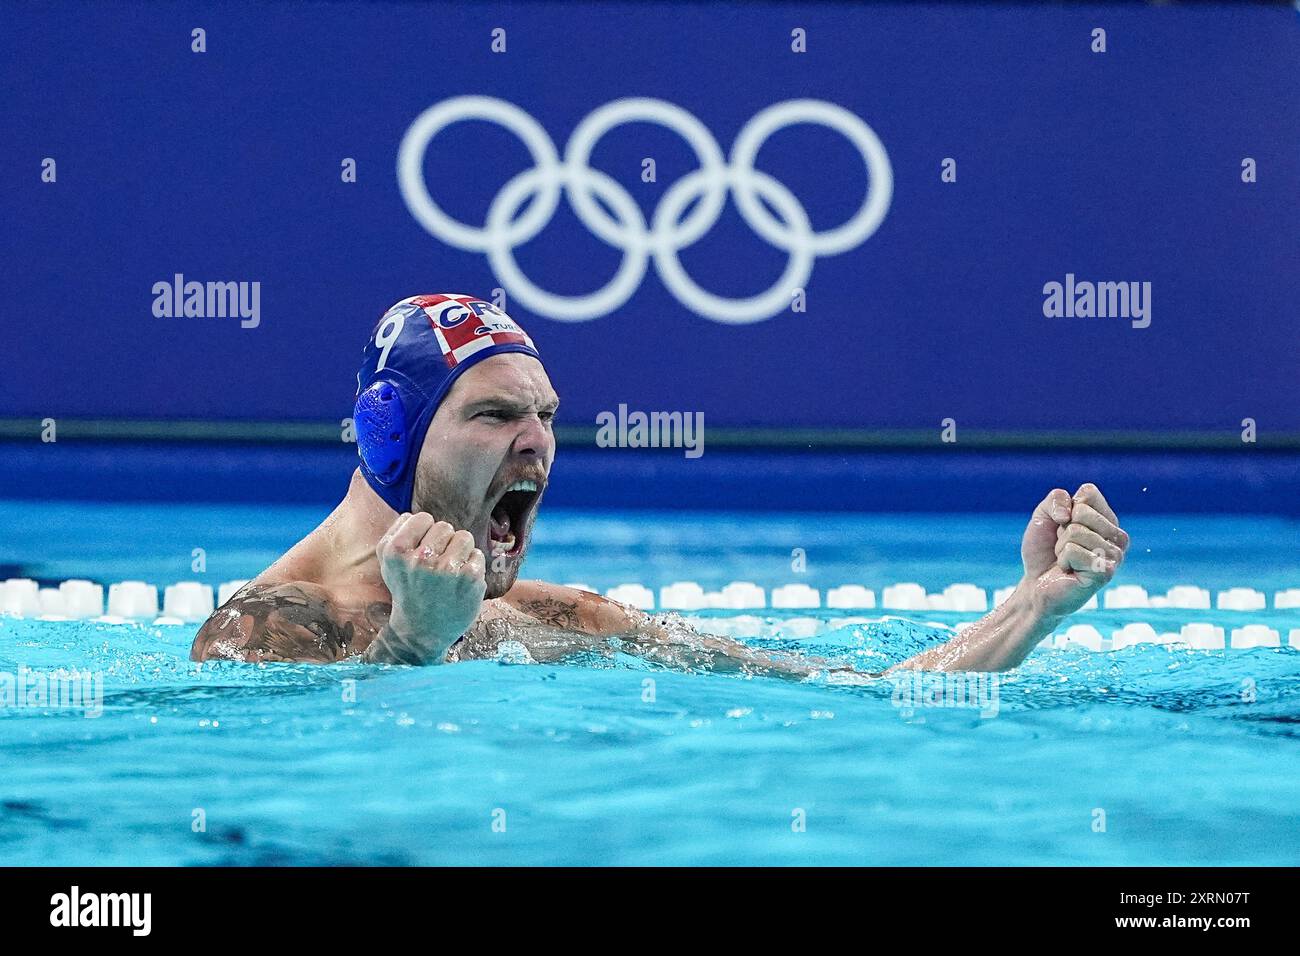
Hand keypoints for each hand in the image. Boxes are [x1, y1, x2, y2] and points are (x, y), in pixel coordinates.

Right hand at [371, 512, 485, 663]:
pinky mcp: (469, 578)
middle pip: (445, 526)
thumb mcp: (388, 562)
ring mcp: (446, 569)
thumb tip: (416, 514)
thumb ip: (398, 532)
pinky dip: (472, 566)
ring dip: (460, 552)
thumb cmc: (407, 589)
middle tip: (435, 567)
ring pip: (464, 537)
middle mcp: (420, 559)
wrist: (421, 631)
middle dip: (443, 543)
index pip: (422, 518)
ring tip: (449, 573)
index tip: (421, 552)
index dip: (424, 533)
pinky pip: (477, 555)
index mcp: (396, 551)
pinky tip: (460, 584)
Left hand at [1017, 483, 1128, 619]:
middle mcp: (1117, 536)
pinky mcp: (1106, 571)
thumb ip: (1056, 499)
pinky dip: (1063, 560)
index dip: (1066, 508)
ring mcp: (1115, 555)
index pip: (1089, 493)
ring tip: (1066, 561)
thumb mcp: (1044, 516)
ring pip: (1076, 531)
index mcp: (1107, 519)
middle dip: (1062, 530)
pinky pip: (1073, 550)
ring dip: (1061, 547)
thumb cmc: (1044, 551)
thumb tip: (1070, 513)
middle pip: (1082, 512)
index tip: (1062, 527)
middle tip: (1063, 548)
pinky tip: (1070, 571)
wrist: (1036, 585)